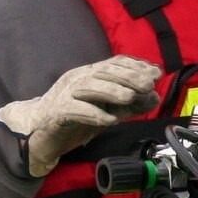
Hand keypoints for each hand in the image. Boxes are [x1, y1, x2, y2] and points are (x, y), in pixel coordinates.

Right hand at [0, 55, 159, 176]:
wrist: (42, 134)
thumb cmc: (77, 118)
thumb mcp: (111, 110)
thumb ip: (132, 105)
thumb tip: (155, 97)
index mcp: (91, 74)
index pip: (114, 63)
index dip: (135, 66)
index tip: (155, 73)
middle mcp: (78, 79)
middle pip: (103, 72)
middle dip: (128, 76)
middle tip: (148, 84)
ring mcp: (65, 94)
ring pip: (88, 87)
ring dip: (111, 91)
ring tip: (129, 97)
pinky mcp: (56, 113)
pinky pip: (73, 110)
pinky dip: (92, 114)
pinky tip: (108, 120)